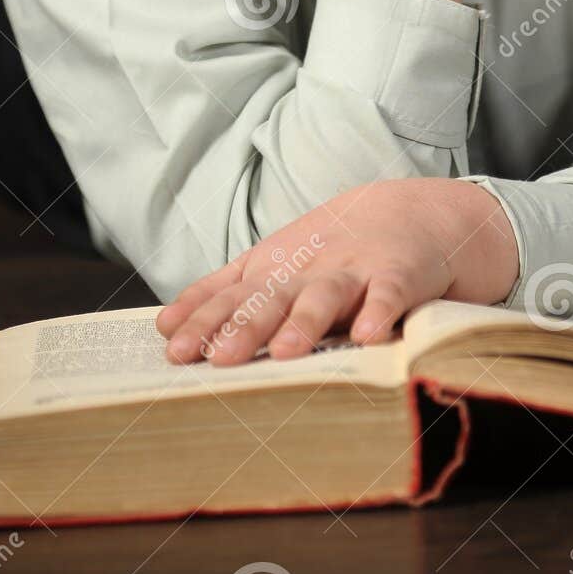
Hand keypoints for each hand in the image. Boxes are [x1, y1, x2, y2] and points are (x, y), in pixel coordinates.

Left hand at [155, 178, 519, 366]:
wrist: (408, 215)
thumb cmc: (329, 253)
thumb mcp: (272, 267)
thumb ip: (222, 294)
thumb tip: (164, 325)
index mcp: (274, 271)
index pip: (231, 296)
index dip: (204, 321)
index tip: (174, 349)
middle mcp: (308, 270)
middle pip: (271, 298)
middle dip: (244, 326)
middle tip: (218, 358)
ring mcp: (353, 271)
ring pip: (325, 296)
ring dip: (305, 322)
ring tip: (284, 352)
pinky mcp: (398, 275)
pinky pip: (389, 294)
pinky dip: (380, 311)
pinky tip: (369, 335)